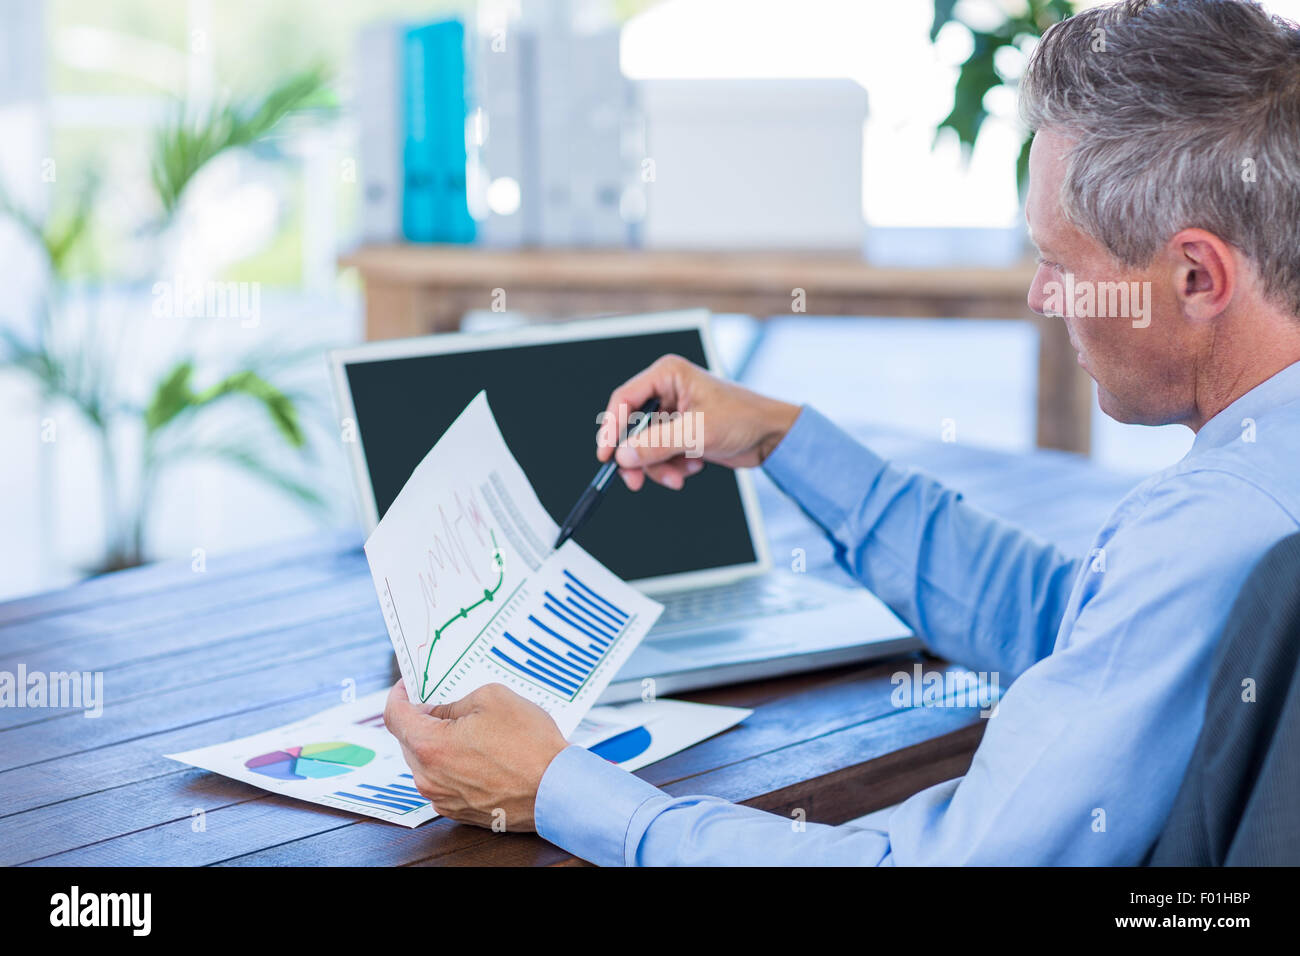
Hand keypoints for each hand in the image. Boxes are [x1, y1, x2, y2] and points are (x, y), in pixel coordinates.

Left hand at [383, 680, 567, 831]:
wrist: (557, 790)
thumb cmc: (529, 744)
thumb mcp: (492, 698)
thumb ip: (455, 701)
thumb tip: (441, 710)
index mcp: (430, 746)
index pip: (393, 716)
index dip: (398, 695)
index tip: (407, 687)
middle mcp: (428, 778)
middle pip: (409, 740)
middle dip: (422, 719)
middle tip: (444, 702)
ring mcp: (443, 799)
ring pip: (426, 763)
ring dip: (439, 744)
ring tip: (469, 729)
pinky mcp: (459, 812)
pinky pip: (443, 782)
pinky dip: (453, 766)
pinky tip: (479, 754)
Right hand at [597, 354, 800, 490]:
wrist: (772, 436)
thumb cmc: (744, 419)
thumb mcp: (697, 433)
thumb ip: (656, 444)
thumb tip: (623, 456)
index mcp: (668, 375)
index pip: (624, 400)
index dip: (611, 429)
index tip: (606, 456)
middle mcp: (666, 390)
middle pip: (631, 427)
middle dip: (638, 456)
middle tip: (635, 481)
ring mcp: (672, 413)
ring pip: (645, 445)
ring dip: (659, 466)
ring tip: (681, 475)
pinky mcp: (680, 432)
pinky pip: (660, 453)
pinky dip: (672, 466)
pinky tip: (694, 465)